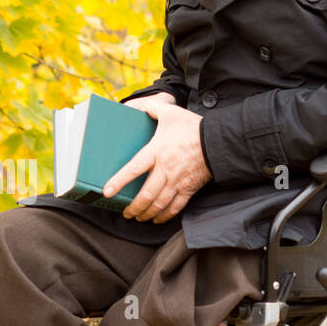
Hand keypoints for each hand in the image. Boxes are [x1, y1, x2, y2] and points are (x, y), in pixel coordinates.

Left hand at [104, 96, 211, 222]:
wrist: (219, 141)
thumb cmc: (193, 127)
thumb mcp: (169, 112)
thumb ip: (149, 107)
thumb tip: (131, 107)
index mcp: (157, 151)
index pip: (134, 169)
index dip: (119, 182)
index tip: (107, 192)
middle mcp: (166, 170)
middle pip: (146, 195)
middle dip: (133, 207)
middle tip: (125, 212)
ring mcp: (178, 182)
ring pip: (158, 204)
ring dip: (146, 214)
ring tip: (137, 217)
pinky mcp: (189, 189)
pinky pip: (175, 207)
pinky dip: (164, 216)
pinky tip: (157, 219)